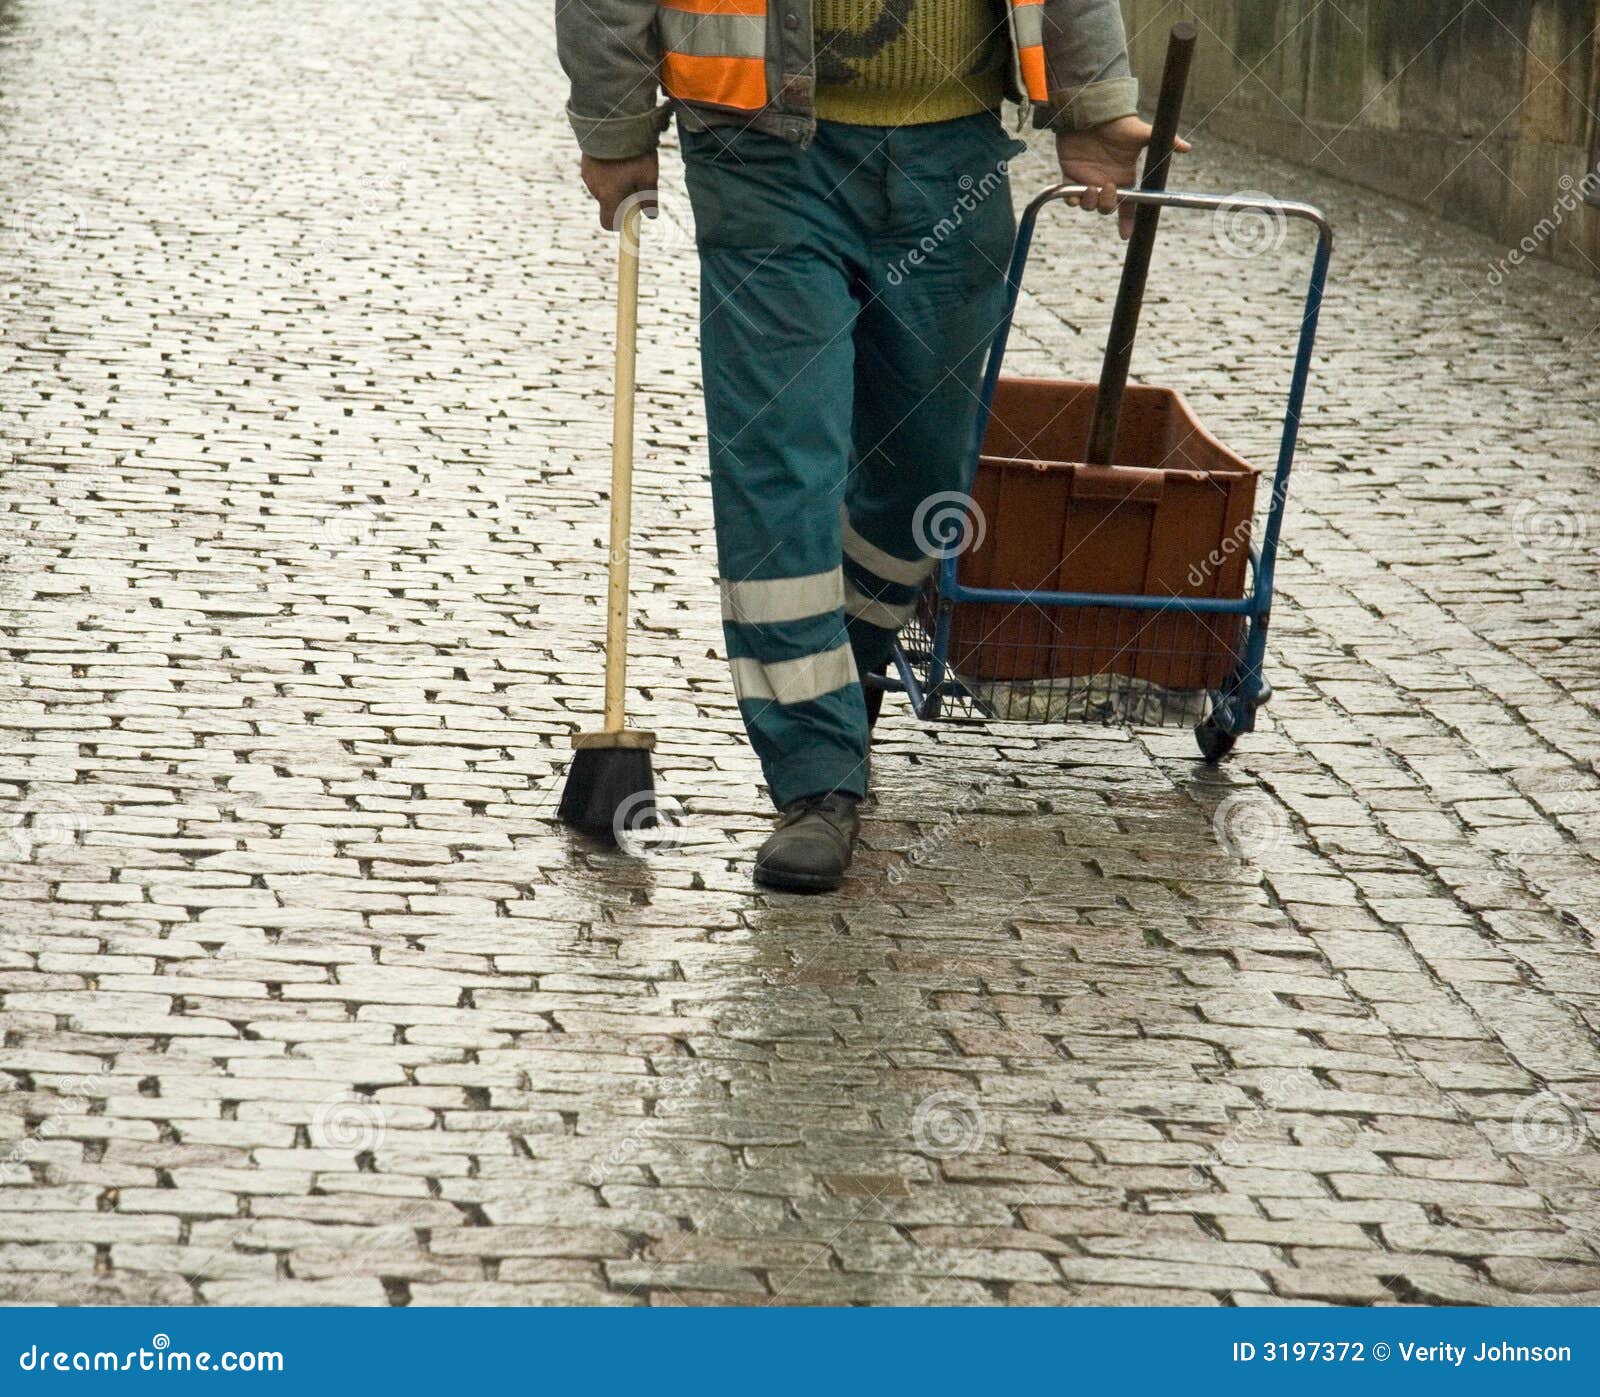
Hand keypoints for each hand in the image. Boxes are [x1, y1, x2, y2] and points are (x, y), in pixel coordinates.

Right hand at [580, 152, 658, 231]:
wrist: (611, 118)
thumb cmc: (633, 151)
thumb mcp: (648, 176)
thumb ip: (649, 199)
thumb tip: (650, 215)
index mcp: (609, 197)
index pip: (608, 224)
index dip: (619, 224)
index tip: (631, 216)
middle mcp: (594, 188)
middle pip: (608, 203)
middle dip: (621, 198)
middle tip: (636, 181)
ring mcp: (587, 173)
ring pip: (603, 187)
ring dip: (615, 182)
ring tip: (628, 162)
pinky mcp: (585, 160)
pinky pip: (598, 173)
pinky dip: (607, 169)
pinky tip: (617, 155)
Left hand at [1055, 116, 1191, 238]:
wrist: (1092, 111)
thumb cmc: (1117, 123)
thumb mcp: (1142, 133)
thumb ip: (1165, 142)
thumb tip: (1188, 147)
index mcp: (1124, 177)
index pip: (1128, 206)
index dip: (1127, 222)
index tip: (1125, 235)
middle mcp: (1107, 182)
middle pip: (1107, 208)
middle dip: (1107, 204)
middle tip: (1107, 187)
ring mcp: (1088, 180)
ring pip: (1088, 205)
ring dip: (1090, 202)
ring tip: (1091, 187)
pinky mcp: (1070, 175)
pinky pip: (1068, 197)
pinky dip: (1071, 199)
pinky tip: (1076, 191)